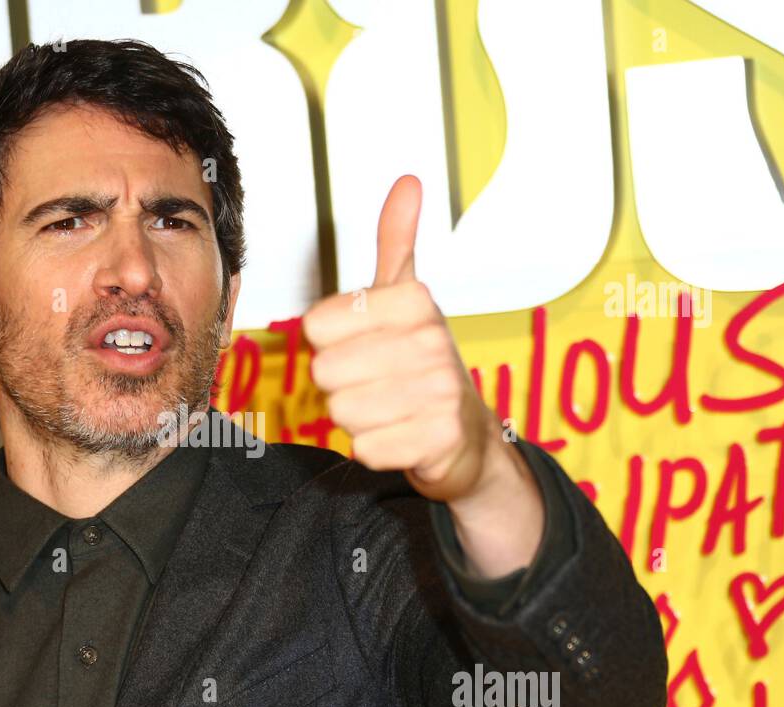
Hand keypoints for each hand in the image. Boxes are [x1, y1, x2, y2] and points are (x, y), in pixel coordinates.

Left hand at [302, 174, 499, 504]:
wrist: (466, 434)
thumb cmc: (422, 360)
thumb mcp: (408, 297)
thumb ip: (397, 241)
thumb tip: (408, 181)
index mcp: (414, 300)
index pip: (316, 326)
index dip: (329, 342)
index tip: (362, 343)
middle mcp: (431, 341)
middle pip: (325, 371)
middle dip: (341, 384)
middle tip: (373, 381)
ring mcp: (439, 392)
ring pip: (342, 411)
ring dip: (357, 417)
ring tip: (388, 408)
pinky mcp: (438, 440)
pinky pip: (365, 447)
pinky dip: (375, 448)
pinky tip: (400, 435)